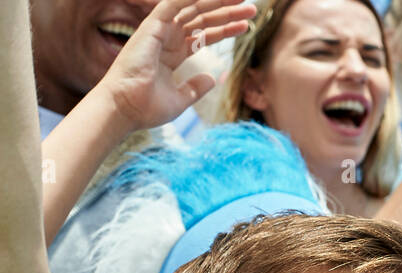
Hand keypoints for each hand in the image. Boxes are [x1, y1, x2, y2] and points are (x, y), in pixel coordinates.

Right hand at [96, 0, 255, 132]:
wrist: (126, 108)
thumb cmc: (147, 107)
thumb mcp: (180, 99)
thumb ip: (196, 88)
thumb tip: (212, 78)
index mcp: (172, 54)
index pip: (203, 35)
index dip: (224, 29)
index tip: (245, 26)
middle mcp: (166, 38)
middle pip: (202, 20)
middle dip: (226, 13)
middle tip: (250, 9)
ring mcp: (159, 31)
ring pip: (192, 9)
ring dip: (217, 3)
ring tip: (242, 1)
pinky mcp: (152, 26)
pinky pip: (173, 4)